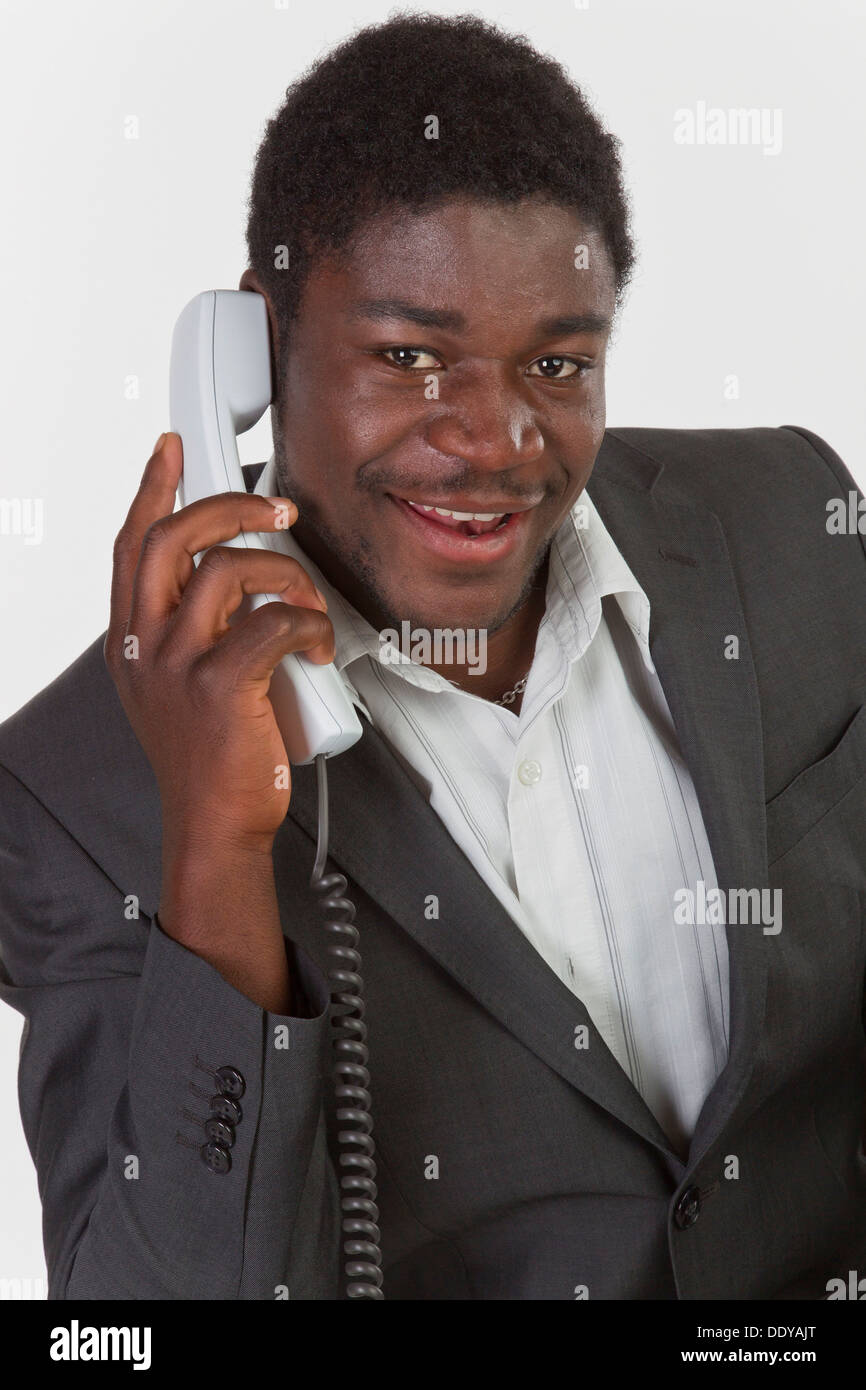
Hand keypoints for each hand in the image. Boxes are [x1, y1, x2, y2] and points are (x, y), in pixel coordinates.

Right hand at [105, 432, 333, 852]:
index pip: (132, 546)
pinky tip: (317, 648)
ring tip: (307, 598)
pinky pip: (273, 622)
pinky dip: (308, 624)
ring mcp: (177, 664)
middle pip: (173, 538)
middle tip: (275, 508)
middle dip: (229, 506)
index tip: (170, 448)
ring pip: (226, 570)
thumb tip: (244, 583)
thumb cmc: (211, 760)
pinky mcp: (219, 686)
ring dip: (284, 572)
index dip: (152, 489)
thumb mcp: (180, 688)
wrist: (214, 825)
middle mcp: (144, 645)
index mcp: (131, 641)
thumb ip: (194, 632)